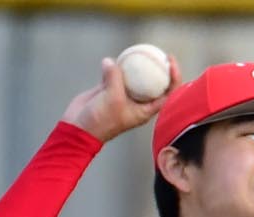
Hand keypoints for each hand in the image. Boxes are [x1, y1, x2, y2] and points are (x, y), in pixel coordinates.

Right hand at [61, 53, 182, 142]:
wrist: (79, 129)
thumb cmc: (101, 121)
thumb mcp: (112, 98)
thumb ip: (115, 78)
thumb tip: (110, 61)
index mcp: (145, 110)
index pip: (168, 94)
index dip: (174, 78)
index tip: (171, 63)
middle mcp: (137, 102)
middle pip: (153, 83)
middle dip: (158, 68)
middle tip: (158, 53)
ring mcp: (123, 95)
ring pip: (134, 77)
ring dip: (136, 65)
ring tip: (139, 50)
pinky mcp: (109, 89)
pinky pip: (117, 73)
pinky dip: (117, 65)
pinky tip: (117, 56)